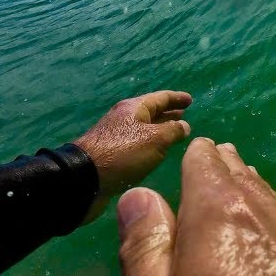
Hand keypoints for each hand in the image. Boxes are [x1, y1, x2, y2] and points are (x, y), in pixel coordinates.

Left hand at [74, 90, 192, 224]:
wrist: (85, 178)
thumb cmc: (123, 153)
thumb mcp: (154, 140)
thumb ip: (172, 131)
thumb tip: (184, 125)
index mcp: (134, 108)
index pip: (161, 97)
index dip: (176, 98)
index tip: (190, 99)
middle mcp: (124, 118)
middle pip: (150, 111)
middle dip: (168, 113)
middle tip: (183, 115)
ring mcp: (116, 136)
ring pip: (143, 128)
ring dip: (159, 129)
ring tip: (174, 134)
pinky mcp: (111, 153)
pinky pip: (137, 143)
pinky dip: (150, 143)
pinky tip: (155, 153)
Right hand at [115, 138, 275, 275]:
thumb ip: (145, 251)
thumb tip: (140, 195)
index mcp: (219, 211)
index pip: (206, 161)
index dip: (195, 160)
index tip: (192, 158)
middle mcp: (269, 213)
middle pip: (245, 177)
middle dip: (228, 171)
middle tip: (219, 163)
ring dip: (257, 197)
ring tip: (244, 193)